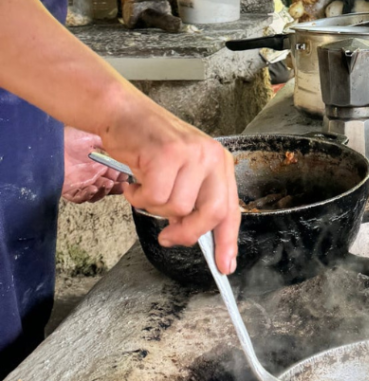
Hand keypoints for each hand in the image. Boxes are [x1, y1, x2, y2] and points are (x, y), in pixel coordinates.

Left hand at [62, 126, 128, 202]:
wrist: (48, 147)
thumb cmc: (68, 139)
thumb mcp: (90, 137)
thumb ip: (105, 143)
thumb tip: (120, 146)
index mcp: (97, 164)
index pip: (114, 174)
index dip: (121, 176)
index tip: (127, 174)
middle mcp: (91, 175)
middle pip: (108, 186)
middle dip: (117, 187)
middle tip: (123, 185)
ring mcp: (80, 183)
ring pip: (96, 194)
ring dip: (104, 191)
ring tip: (108, 184)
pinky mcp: (68, 190)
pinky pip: (80, 198)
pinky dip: (88, 195)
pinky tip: (92, 188)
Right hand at [101, 98, 240, 273]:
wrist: (124, 114)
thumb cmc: (150, 146)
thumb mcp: (181, 172)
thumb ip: (191, 201)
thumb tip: (190, 235)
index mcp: (220, 164)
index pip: (230, 209)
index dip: (228, 240)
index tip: (225, 266)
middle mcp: (212, 157)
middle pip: (211, 213)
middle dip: (187, 233)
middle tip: (168, 236)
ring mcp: (191, 154)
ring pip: (177, 208)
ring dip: (154, 207)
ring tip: (145, 188)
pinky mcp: (167, 154)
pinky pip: (154, 198)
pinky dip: (138, 198)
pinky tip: (134, 183)